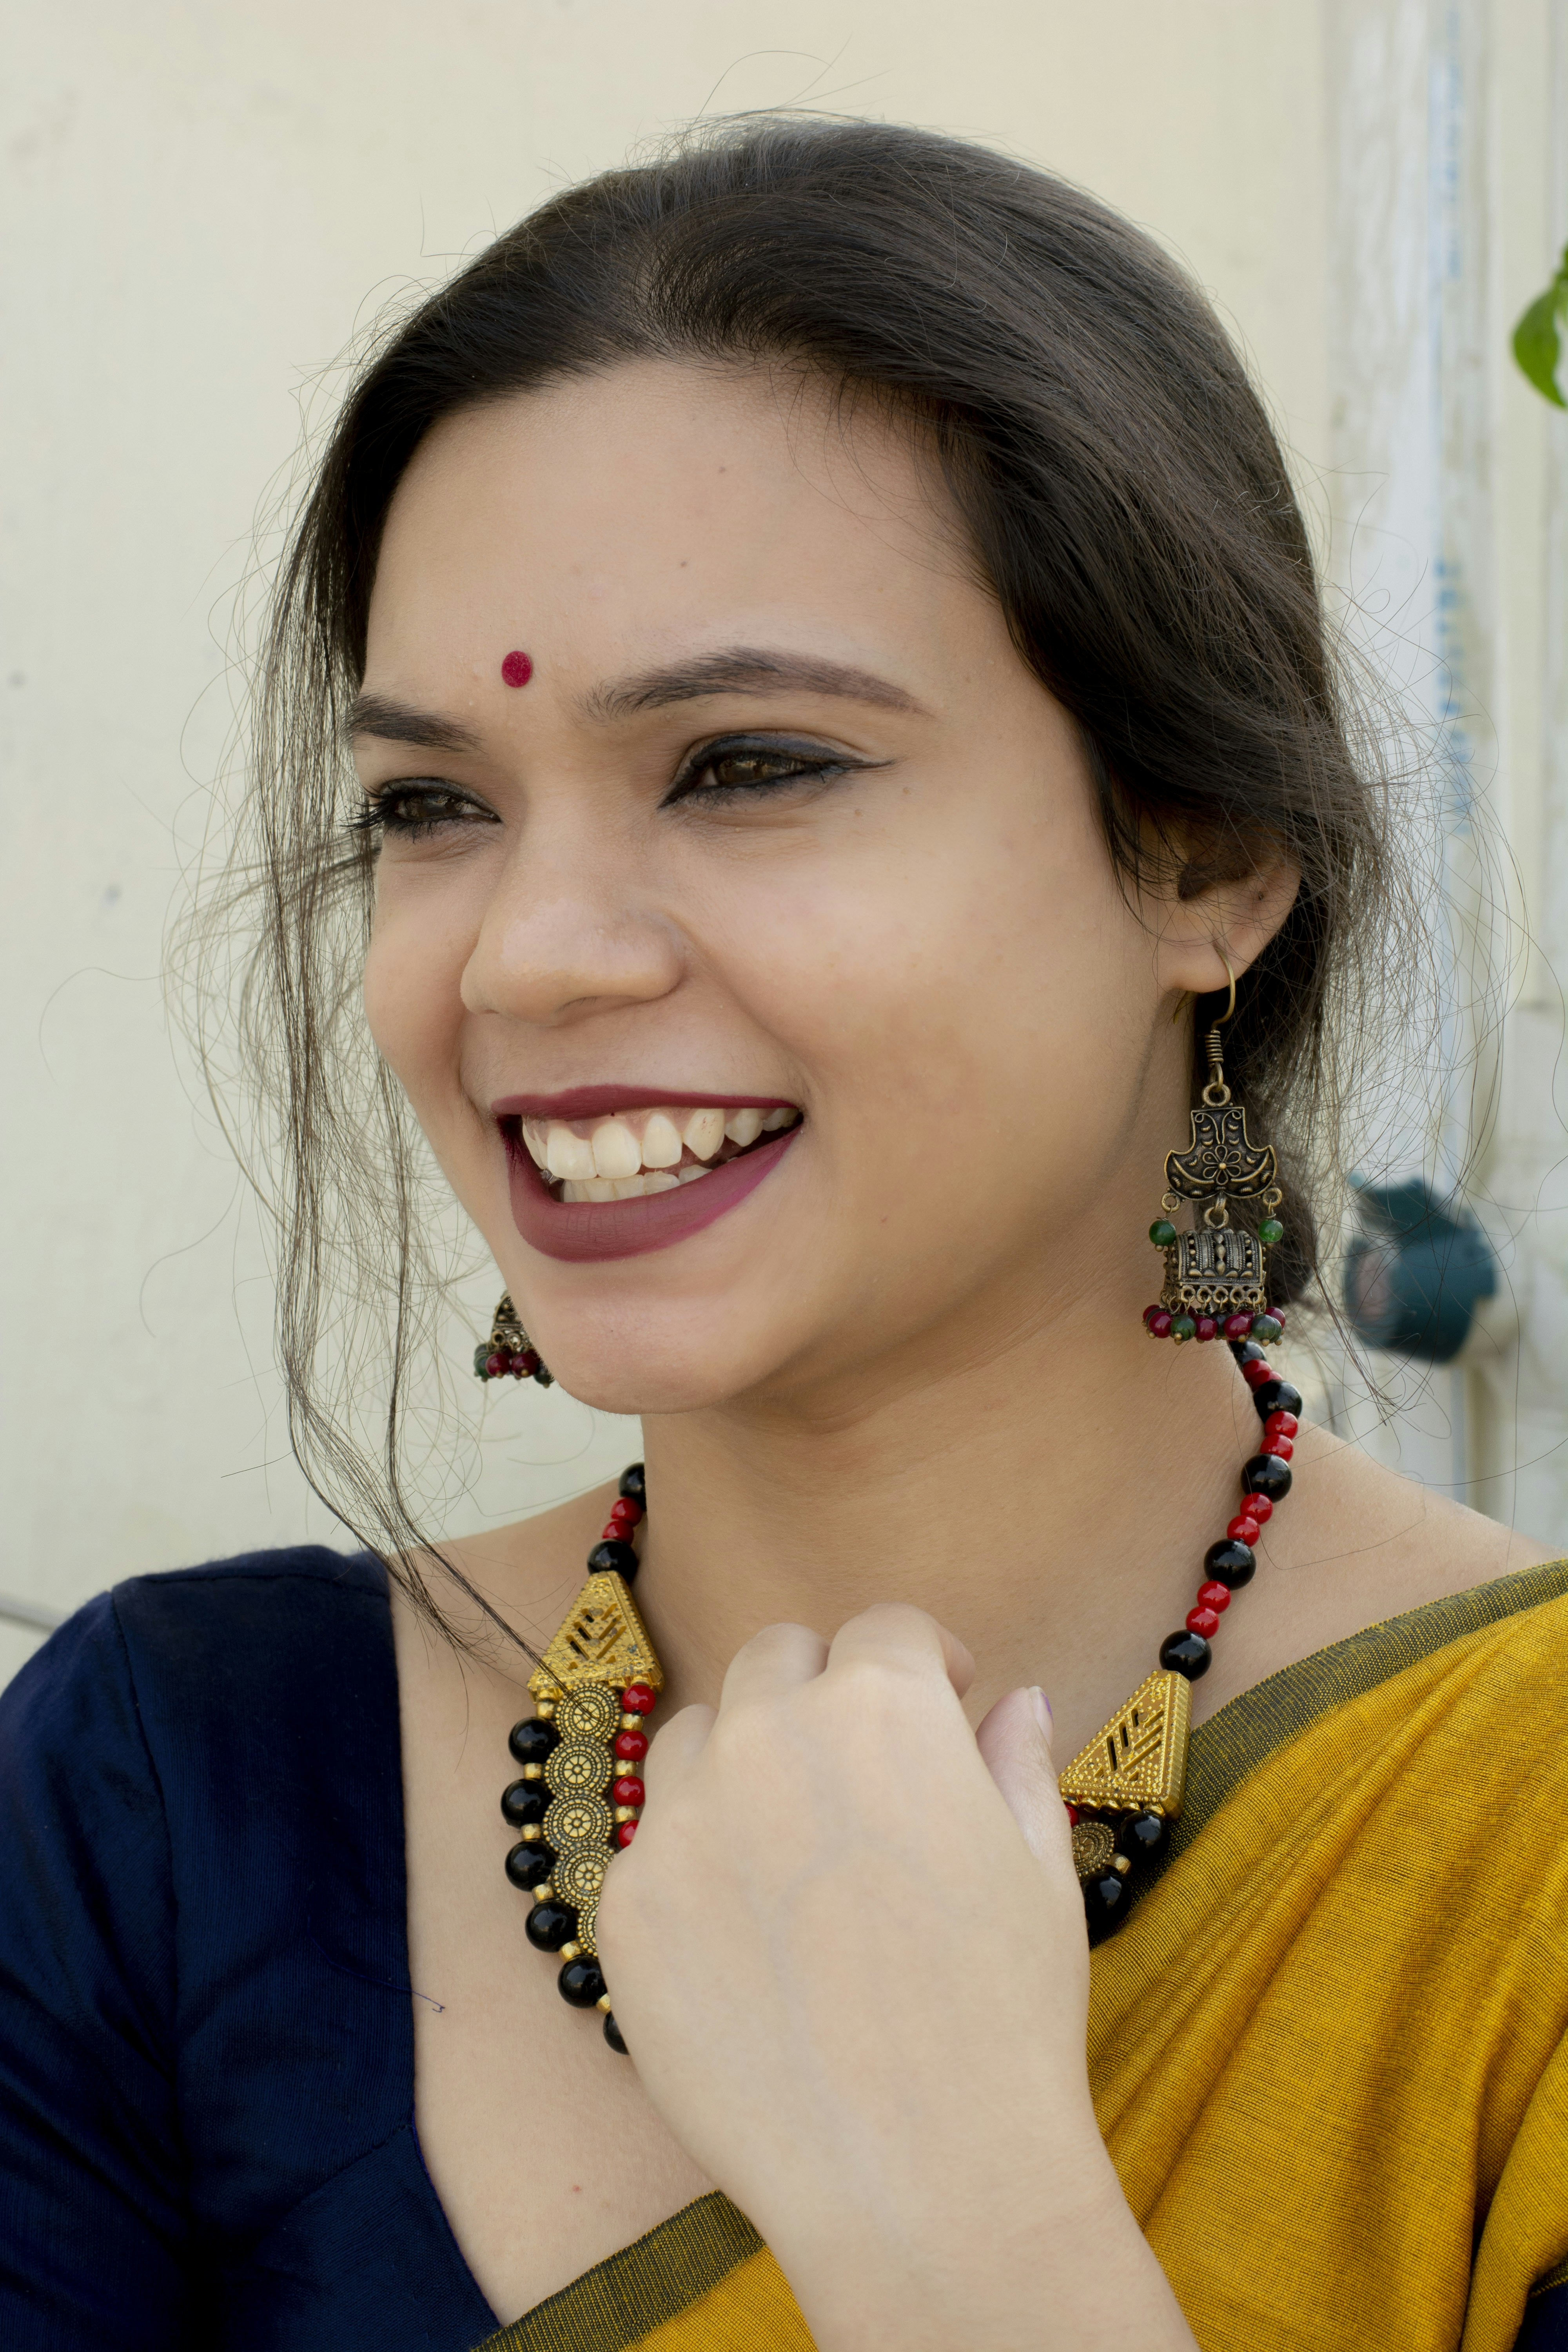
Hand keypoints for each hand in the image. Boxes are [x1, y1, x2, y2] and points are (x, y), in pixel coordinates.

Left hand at [596, 1605, 1194, 2350]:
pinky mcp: (627, 1909)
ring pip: (698, 1738)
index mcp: (882, 1709)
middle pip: (776, 1658)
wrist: (920, 2181)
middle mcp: (768, 1738)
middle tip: (860, 1769)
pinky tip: (750, 1940)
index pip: (886, 1628)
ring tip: (795, 1850)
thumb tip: (1014, 1700)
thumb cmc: (1003, 2021)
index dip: (923, 1661)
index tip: (941, 1700)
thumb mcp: (1040, 1872)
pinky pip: (652, 1846)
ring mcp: (681, 1823)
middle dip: (823, 1690)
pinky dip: (696, 1866)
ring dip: (743, 1762)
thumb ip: (1016, 1763)